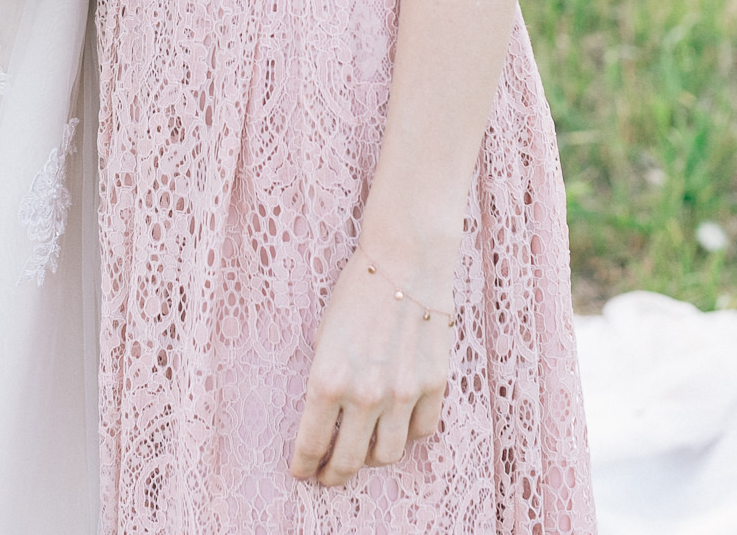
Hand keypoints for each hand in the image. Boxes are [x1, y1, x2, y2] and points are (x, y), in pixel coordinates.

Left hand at [290, 249, 451, 487]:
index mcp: (328, 379)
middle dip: (333, 474)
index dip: (304, 465)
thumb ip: (326, 380)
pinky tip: (397, 425)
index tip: (302, 471)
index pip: (312, 444)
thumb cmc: (357, 291)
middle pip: (349, 462)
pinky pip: (421, 432)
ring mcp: (403, 394)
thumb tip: (325, 418)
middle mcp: (365, 395)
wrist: (405, 260)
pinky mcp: (434, 386)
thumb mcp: (324, 335)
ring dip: (371, 459)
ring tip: (362, 452)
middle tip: (327, 475)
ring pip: (387, 455)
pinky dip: (407, 434)